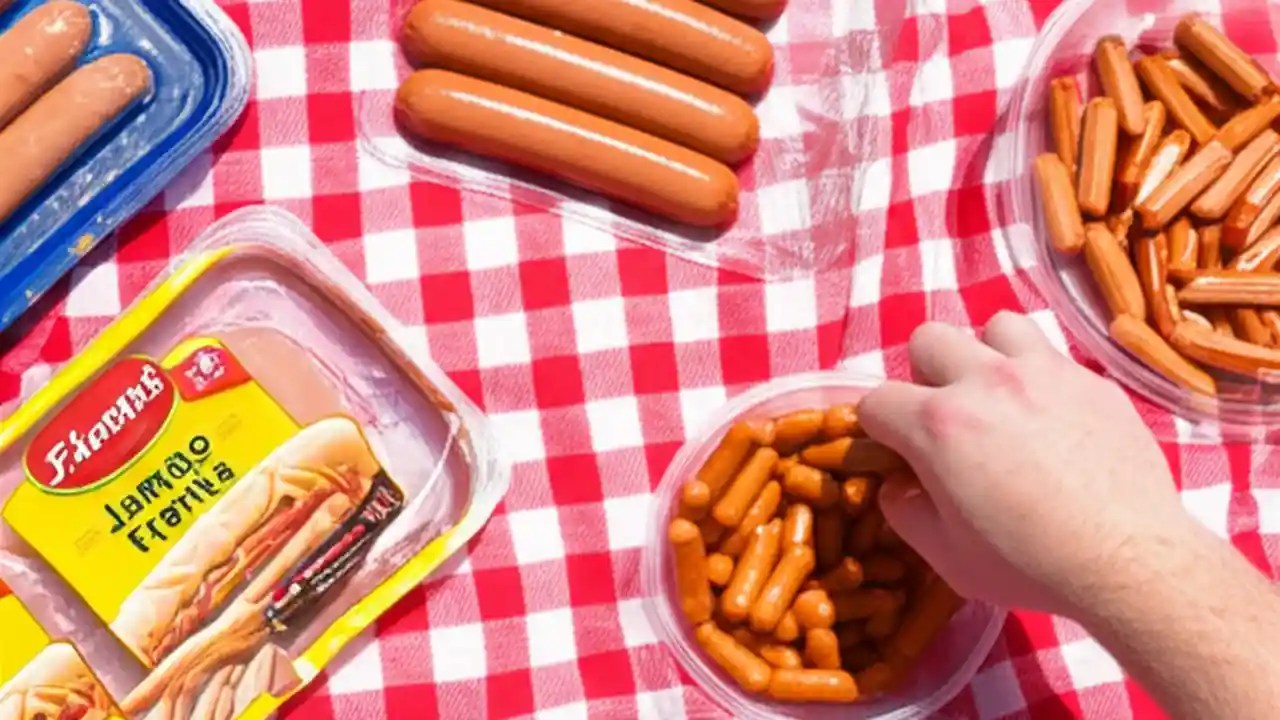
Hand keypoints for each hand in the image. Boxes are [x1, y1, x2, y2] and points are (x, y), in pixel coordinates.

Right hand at [858, 312, 1193, 616]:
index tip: (895, 451)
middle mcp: (985, 381)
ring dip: (986, 356)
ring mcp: (1044, 373)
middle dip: (924, 375)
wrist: (1129, 561)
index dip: (878, 428)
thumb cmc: (1028, 565)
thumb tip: (899, 484)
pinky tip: (1053, 422)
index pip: (876, 399)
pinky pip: (1053, 357)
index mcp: (938, 423)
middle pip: (929, 338)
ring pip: (996, 327)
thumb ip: (905, 510)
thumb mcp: (945, 556)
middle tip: (947, 419)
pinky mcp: (1092, 381)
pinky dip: (1040, 381)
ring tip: (1001, 400)